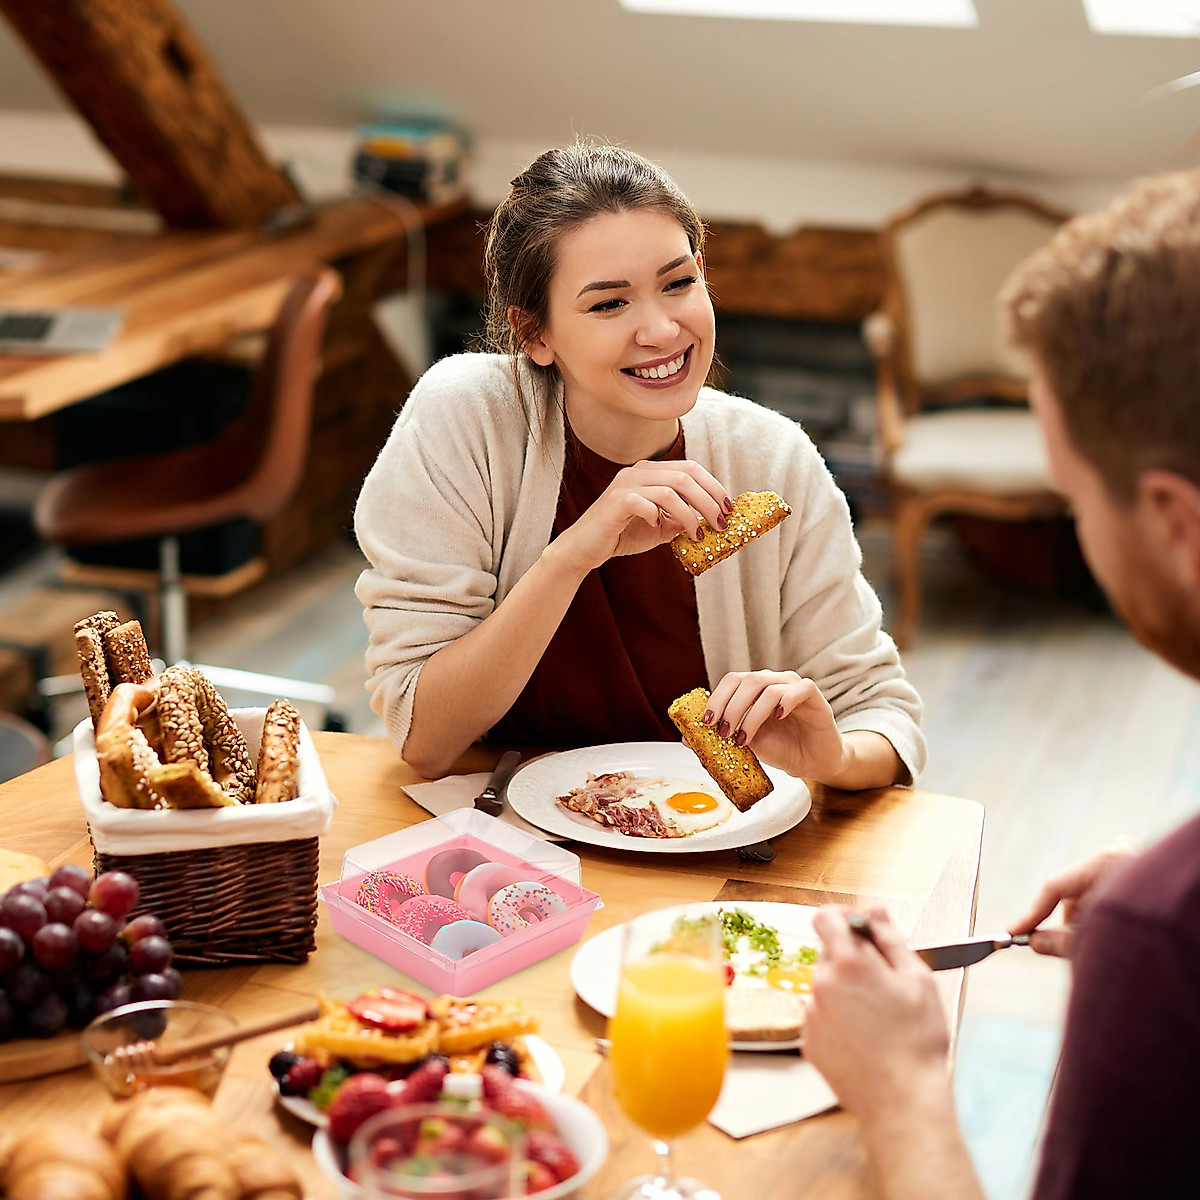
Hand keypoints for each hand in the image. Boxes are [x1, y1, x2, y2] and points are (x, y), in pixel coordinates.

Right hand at [550, 459, 730, 576]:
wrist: (585, 549)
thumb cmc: (622, 535)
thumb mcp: (660, 527)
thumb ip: (681, 520)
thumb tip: (711, 522)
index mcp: (650, 472)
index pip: (690, 468)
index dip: (714, 487)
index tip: (728, 508)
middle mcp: (638, 471)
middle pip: (685, 476)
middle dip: (709, 500)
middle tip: (720, 523)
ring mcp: (625, 484)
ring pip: (670, 489)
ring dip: (690, 513)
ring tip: (698, 534)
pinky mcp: (615, 501)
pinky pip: (645, 502)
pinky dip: (659, 516)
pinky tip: (658, 528)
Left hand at [703, 670, 845, 782]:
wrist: (812, 762)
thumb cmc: (781, 748)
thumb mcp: (746, 744)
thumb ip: (722, 737)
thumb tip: (687, 739)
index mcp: (755, 689)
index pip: (732, 681)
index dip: (717, 698)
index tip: (706, 722)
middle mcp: (773, 682)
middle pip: (747, 680)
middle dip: (730, 707)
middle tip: (723, 732)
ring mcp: (794, 687)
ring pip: (768, 687)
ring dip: (751, 714)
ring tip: (744, 738)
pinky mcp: (814, 696)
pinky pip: (799, 689)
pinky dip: (785, 701)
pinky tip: (777, 717)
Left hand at [804, 906, 951, 1124]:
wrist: (902, 1102)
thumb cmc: (916, 1042)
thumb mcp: (918, 980)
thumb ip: (890, 938)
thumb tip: (875, 910)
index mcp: (849, 962)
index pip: (826, 917)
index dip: (843, 918)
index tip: (860, 930)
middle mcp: (822, 983)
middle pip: (828, 953)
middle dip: (851, 959)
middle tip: (882, 984)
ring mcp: (811, 1014)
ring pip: (825, 986)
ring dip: (845, 992)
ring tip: (877, 1018)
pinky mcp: (809, 1040)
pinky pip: (821, 1016)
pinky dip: (838, 1020)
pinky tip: (864, 1038)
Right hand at [1008, 837, 1137, 956]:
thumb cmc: (1156, 938)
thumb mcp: (1097, 942)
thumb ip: (1060, 942)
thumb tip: (1035, 941)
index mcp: (1106, 862)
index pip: (1055, 887)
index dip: (1032, 914)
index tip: (1014, 931)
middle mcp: (1118, 854)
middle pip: (1074, 893)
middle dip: (1073, 923)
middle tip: (1075, 946)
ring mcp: (1131, 860)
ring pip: (1090, 895)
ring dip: (1090, 920)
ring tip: (1112, 940)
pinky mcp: (1141, 871)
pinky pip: (1108, 893)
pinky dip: (1106, 913)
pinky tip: (1122, 930)